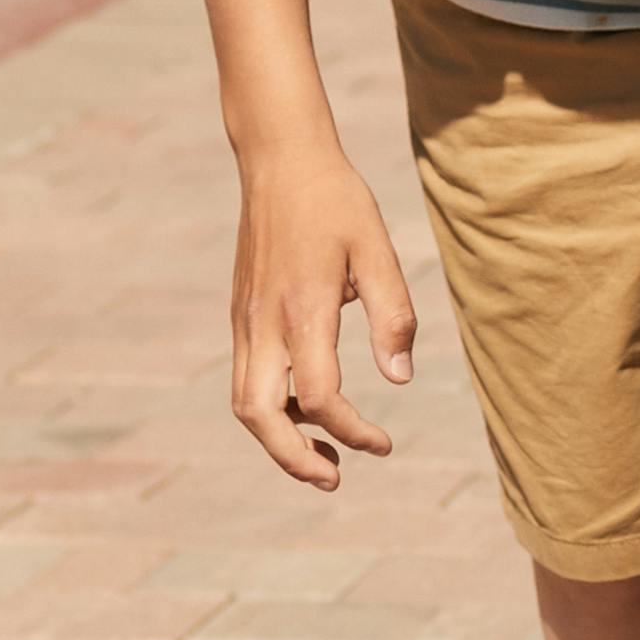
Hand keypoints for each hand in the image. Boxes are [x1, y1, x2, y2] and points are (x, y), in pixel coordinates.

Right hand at [226, 144, 413, 486]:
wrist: (280, 159)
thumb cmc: (336, 202)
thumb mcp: (377, 253)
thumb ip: (391, 316)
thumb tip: (398, 381)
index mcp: (303, 311)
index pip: (318, 398)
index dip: (351, 431)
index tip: (383, 445)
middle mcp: (264, 322)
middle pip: (259, 416)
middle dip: (292, 459)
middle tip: (334, 480)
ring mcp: (246, 320)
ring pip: (245, 402)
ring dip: (278, 439)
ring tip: (324, 456)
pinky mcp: (241, 314)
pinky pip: (246, 377)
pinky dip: (272, 407)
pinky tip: (307, 405)